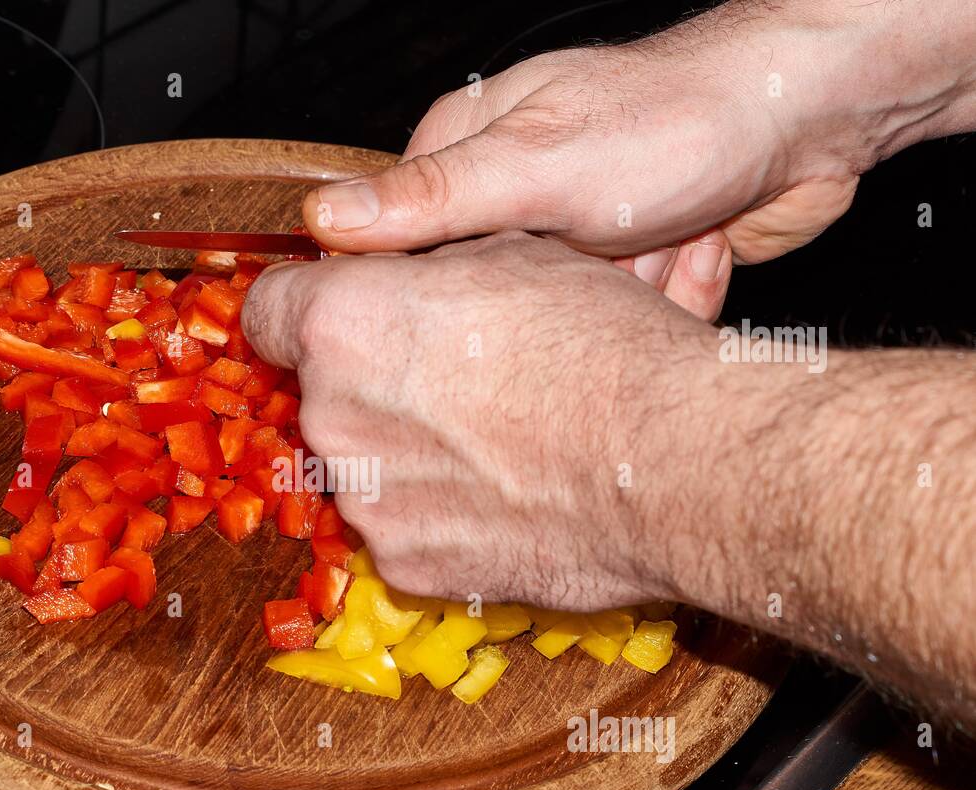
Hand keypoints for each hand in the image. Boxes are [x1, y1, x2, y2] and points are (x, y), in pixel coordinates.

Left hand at [243, 231, 716, 610]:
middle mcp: (333, 416)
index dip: (308, 308)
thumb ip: (431, 265)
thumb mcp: (516, 253)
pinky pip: (404, 528)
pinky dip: (441, 515)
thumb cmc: (603, 349)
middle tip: (456, 380)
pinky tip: (506, 497)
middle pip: (323, 392)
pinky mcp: (405, 566)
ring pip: (363, 464)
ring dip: (407, 452)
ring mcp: (366, 501)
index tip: (343, 315)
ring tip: (497, 444)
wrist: (672, 465)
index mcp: (343, 324)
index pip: (267, 311)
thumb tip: (412, 272)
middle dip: (374, 383)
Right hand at [300, 1, 975, 316]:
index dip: (424, 303)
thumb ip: (430, 200)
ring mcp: (570, 234)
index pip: (399, 256)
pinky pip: (620, 324)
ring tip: (659, 245)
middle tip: (597, 272)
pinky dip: (664, 302)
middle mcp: (511, 197)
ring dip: (619, 303)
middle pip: (486, 303)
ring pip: (560, 323)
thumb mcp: (536, 163)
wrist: (809, 120)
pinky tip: (691, 252)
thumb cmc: (676, 118)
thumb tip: (324, 222)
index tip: (460, 325)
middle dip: (549, 306)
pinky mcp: (624, 268)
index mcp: (463, 156)